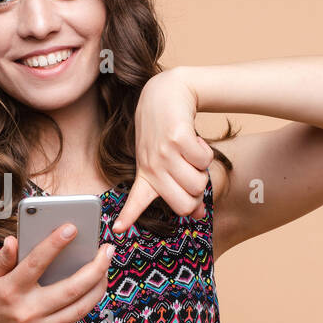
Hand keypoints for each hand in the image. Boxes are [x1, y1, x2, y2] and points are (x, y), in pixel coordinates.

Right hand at [0, 225, 115, 322]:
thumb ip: (1, 259)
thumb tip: (13, 240)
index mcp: (9, 291)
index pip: (35, 263)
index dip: (54, 244)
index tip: (72, 227)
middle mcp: (27, 312)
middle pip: (71, 288)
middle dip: (95, 267)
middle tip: (108, 249)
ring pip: (80, 307)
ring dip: (99, 286)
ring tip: (106, 268)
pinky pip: (73, 321)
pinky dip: (83, 304)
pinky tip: (90, 290)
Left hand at [112, 68, 213, 233]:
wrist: (167, 93)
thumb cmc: (166, 132)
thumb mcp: (164, 160)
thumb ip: (179, 188)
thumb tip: (198, 214)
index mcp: (145, 174)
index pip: (136, 202)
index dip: (127, 217)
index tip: (117, 230)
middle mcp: (152, 166)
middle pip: (185, 205)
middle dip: (197, 195)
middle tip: (193, 175)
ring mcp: (163, 153)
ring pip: (198, 184)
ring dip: (203, 170)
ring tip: (190, 154)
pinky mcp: (177, 138)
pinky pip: (204, 160)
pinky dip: (205, 150)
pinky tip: (193, 140)